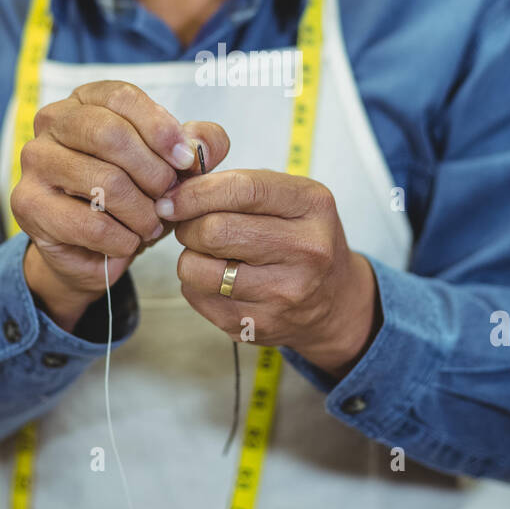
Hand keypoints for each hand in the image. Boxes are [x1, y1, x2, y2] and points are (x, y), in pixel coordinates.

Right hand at [11, 80, 228, 330]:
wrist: (93, 250)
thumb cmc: (134, 196)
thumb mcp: (172, 166)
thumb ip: (198, 145)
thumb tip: (200, 145)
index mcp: (86, 99)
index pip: (122, 96)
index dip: (160, 128)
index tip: (186, 161)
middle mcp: (51, 121)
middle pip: (109, 134)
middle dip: (152, 172)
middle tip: (168, 199)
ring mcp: (35, 161)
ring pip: (104, 182)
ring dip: (142, 212)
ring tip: (151, 225)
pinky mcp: (27, 204)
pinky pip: (90, 223)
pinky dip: (122, 239)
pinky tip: (129, 242)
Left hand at [157, 169, 381, 377]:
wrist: (336, 300)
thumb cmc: (301, 237)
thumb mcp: (290, 197)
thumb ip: (240, 184)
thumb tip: (176, 188)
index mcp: (312, 205)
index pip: (243, 189)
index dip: (196, 191)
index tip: (173, 196)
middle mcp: (306, 250)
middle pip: (215, 230)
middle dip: (188, 225)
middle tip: (191, 225)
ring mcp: (284, 293)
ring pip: (198, 269)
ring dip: (189, 256)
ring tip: (208, 253)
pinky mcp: (260, 325)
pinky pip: (197, 297)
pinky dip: (196, 284)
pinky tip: (220, 279)